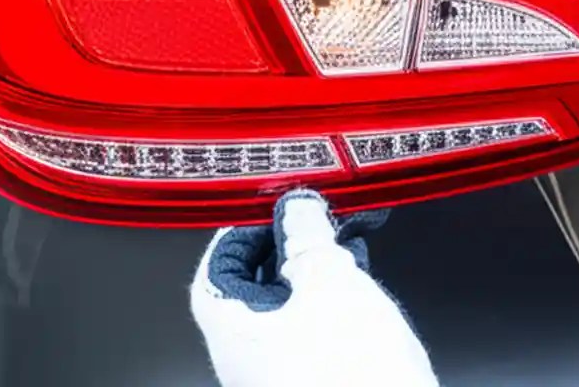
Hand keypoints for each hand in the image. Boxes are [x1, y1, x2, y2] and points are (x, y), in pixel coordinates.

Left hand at [190, 190, 437, 386]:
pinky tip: (360, 298)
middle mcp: (245, 361)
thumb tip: (297, 210)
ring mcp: (278, 379)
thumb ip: (308, 237)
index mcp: (232, 331)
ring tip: (349, 256)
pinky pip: (310, 339)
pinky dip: (329, 311)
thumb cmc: (352, 372)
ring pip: (285, 316)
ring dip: (313, 281)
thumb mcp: (330, 279)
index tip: (279, 211)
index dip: (246, 231)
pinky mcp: (314, 384)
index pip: (217, 267)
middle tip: (320, 226)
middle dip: (287, 253)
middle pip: (252, 291)